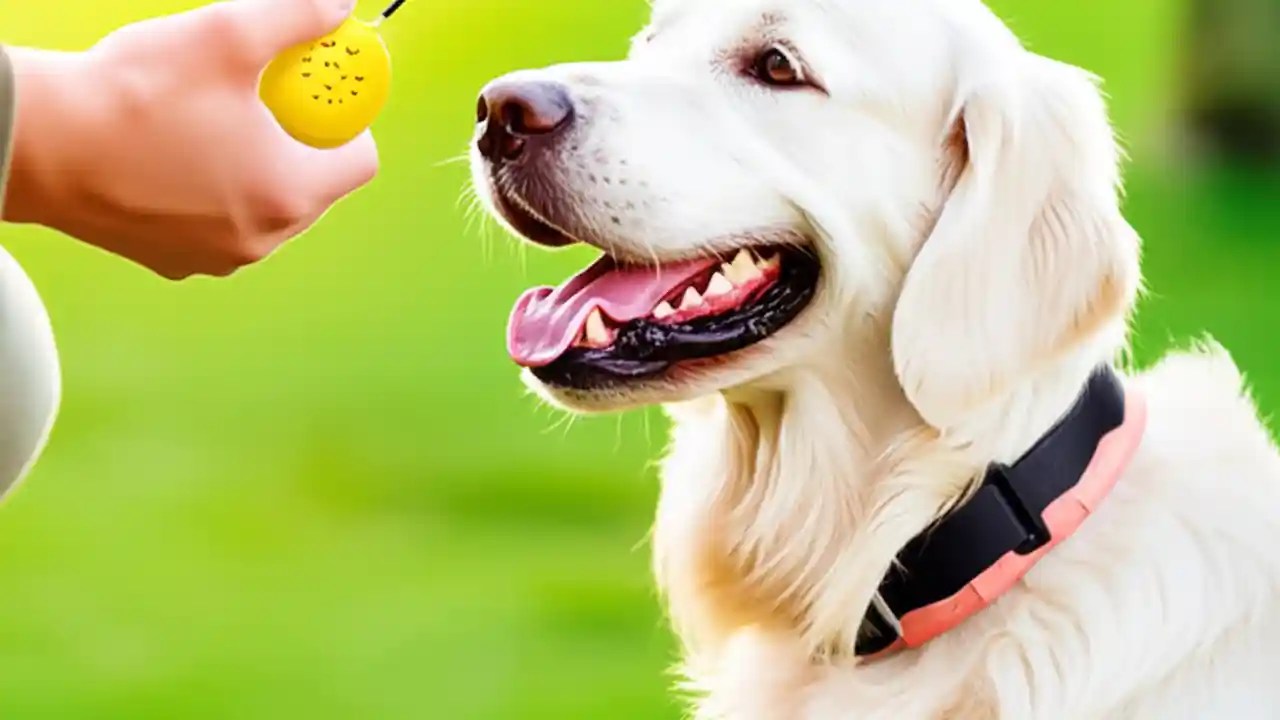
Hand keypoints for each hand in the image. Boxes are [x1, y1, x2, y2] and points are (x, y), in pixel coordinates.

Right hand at [2, 0, 378, 278]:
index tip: (315, 94)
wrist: (42, 144)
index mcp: (290, 193)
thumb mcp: (230, 35)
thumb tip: (340, 5)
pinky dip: (212, 195)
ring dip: (255, 170)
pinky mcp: (175, 262)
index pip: (360, 160)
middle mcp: (263, 239)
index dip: (345, 118)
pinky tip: (177, 158)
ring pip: (266, 208)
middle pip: (316, 187)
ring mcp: (218, 258)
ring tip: (213, 129)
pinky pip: (218, 226)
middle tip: (260, 104)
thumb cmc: (134, 95)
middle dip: (299, 143)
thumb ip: (300, 17)